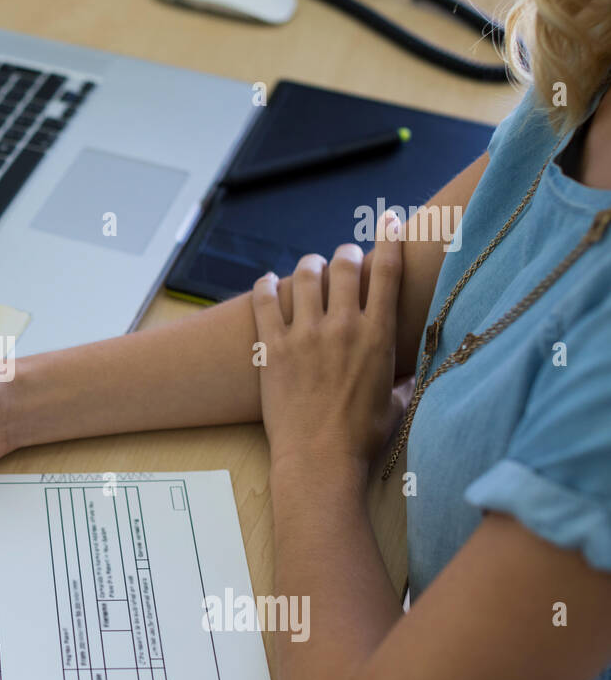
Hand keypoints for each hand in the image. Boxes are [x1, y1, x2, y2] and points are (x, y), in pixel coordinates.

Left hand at [250, 230, 405, 471]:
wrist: (319, 459)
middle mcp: (342, 327)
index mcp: (378, 336)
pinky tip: (268, 283)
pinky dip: (266, 286)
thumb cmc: (362, 438)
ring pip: (304, 276)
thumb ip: (405, 380)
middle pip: (344, 264)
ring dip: (308, 266)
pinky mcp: (272, 347)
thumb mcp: (396, 405)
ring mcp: (304, 335)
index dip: (391, 239)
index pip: (388, 271)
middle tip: (344, 257)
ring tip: (309, 270)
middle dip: (345, 253)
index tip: (392, 220)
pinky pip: (264, 300)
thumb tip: (415, 373)